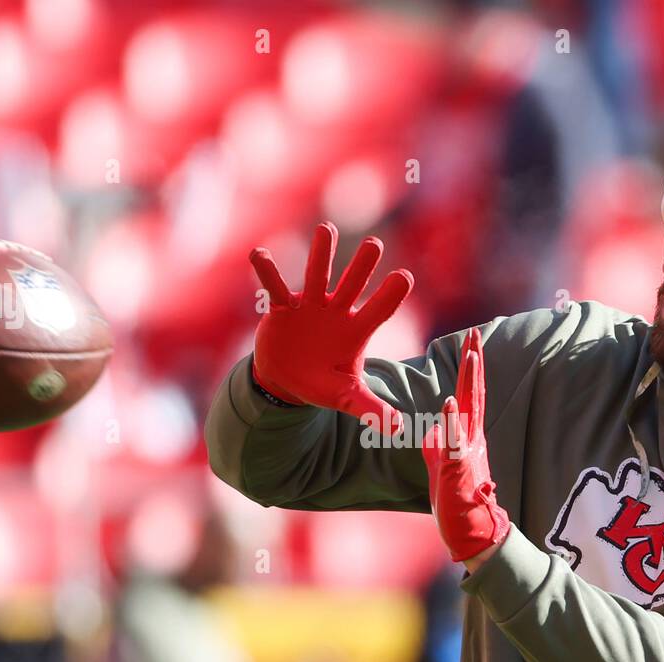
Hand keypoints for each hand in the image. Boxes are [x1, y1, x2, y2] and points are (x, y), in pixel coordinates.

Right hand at [250, 222, 412, 434]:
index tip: (404, 277)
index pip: (379, 310)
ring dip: (321, 254)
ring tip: (327, 230)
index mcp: (357, 330)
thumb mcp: (346, 398)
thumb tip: (398, 429)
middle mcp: (337, 311)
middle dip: (362, 265)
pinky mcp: (283, 309)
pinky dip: (267, 271)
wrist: (287, 381)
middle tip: (375, 244)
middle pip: (352, 284)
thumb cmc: (322, 384)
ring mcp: (310, 306)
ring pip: (317, 275)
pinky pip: (275, 286)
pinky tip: (258, 253)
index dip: (390, 295)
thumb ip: (370, 409)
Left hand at [421, 327, 510, 562]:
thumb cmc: (459, 499)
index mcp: (469, 434)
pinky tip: (448, 401)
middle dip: (475, 362)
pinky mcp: (459, 469)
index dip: (472, 366)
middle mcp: (472, 438)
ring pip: (470, 411)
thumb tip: (432, 428)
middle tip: (475, 333)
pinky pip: (455, 441)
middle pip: (476, 392)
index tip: (471, 340)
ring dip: (471, 382)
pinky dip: (452, 421)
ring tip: (471, 356)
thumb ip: (439, 442)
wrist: (472, 530)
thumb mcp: (443, 463)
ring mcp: (467, 452)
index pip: (472, 393)